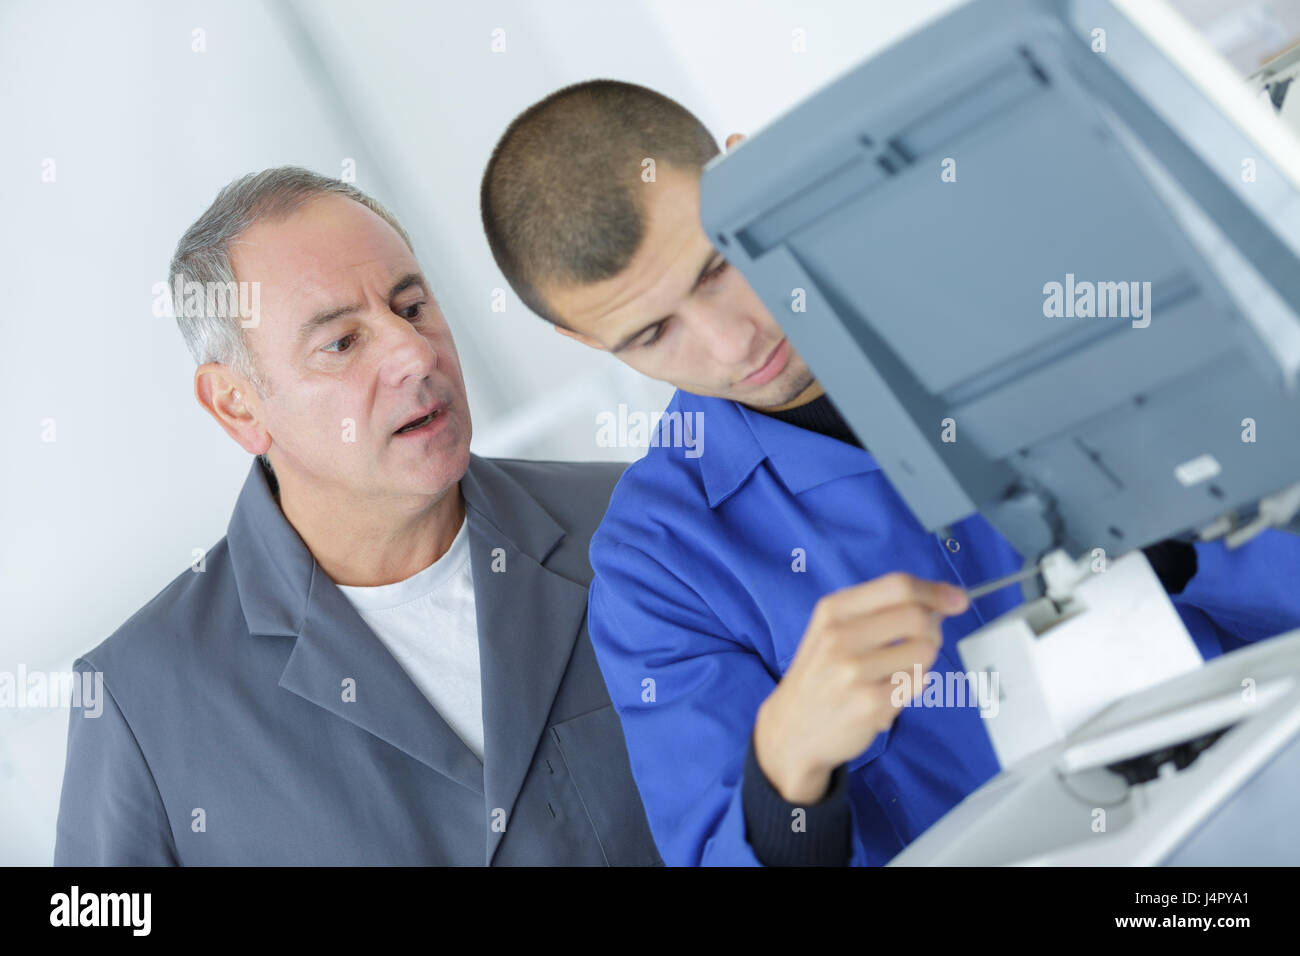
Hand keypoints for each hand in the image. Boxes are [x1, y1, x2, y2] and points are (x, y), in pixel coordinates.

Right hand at [753, 572, 968, 802]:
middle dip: (933, 629)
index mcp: (833, 610)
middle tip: (924, 643)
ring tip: (898, 673)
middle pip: (917, 616)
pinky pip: (919, 683)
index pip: (898, 586)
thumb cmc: (821, 676)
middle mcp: (840, 635)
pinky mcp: (870, 703)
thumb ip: (880, 611)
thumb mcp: (832, 630)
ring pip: (925, 650)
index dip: (935, 591)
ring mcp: (855, 670)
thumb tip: (943, 601)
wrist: (791, 730)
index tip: (956, 600)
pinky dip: (912, 687)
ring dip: (922, 662)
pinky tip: (888, 694)